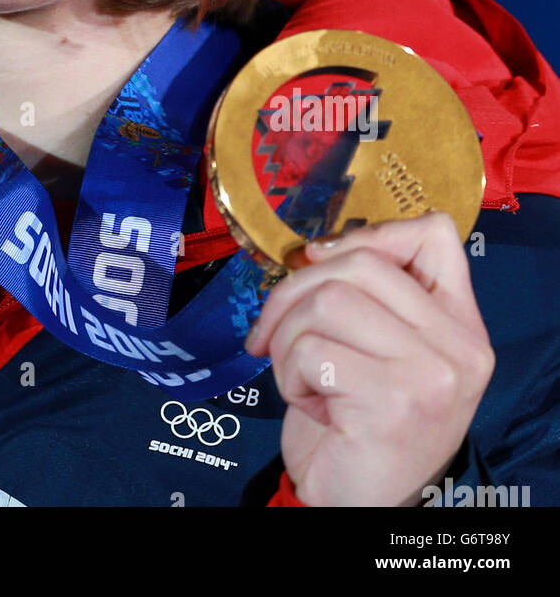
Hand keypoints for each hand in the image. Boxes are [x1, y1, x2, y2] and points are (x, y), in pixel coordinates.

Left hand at [245, 211, 494, 506]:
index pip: (434, 235)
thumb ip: (370, 296)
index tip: (322, 261)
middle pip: (361, 263)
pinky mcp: (393, 402)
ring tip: (300, 375)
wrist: (360, 501)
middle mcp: (459, 346)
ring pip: (328, 301)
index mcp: (460, 324)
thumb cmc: (358, 419)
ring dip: (289, 338)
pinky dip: (290, 374)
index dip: (370, 234)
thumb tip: (316, 249)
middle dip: (296, 290)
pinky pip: (311, 350)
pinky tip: (310, 404)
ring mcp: (431, 374)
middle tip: (275, 331)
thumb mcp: (380, 349)